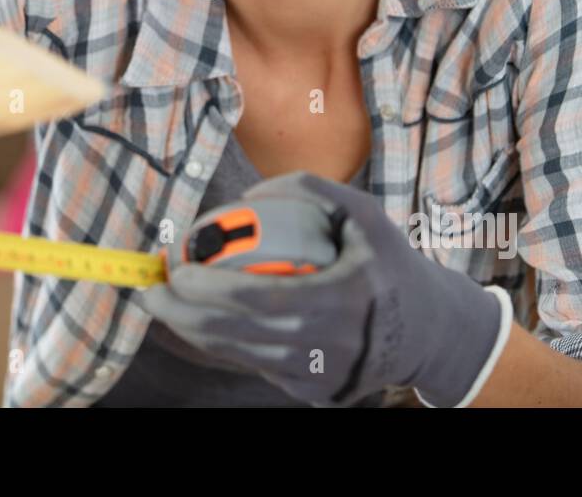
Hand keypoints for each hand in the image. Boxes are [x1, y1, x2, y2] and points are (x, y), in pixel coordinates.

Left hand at [137, 171, 511, 406]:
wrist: (429, 330)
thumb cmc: (389, 263)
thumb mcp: (362, 212)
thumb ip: (306, 189)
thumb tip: (244, 200)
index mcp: (339, 299)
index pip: (255, 298)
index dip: (206, 287)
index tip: (176, 265)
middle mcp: (327, 345)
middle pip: (234, 333)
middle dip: (180, 313)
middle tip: (151, 289)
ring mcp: (319, 374)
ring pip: (238, 354)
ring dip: (193, 330)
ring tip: (165, 303)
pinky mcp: (314, 391)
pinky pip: (257, 364)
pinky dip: (226, 343)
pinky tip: (203, 321)